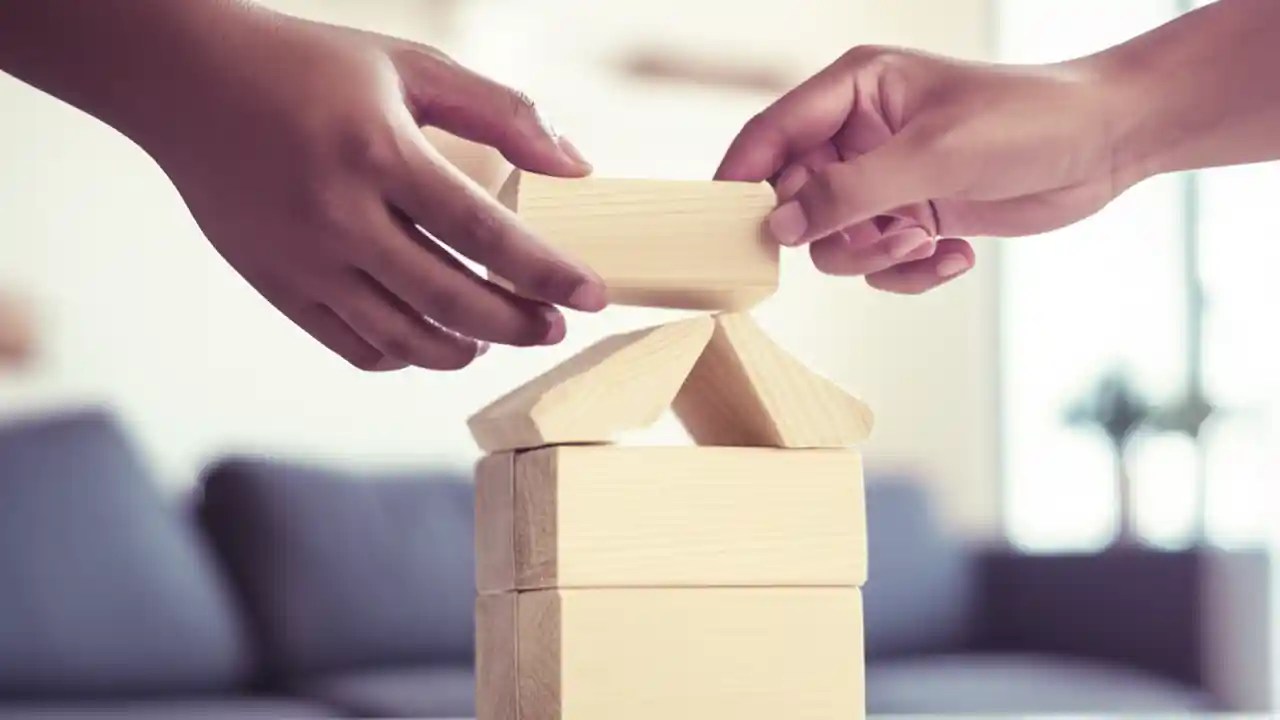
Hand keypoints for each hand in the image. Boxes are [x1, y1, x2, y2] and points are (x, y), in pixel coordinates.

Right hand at [143, 9, 604, 370]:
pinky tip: (431, 336)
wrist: (186, 83)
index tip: (593, 296)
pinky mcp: (276, 286)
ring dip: (465, 349)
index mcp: (379, 154)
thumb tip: (578, 166)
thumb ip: (501, 111)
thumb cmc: (310, 67)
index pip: (487, 235)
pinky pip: (355, 346)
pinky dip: (404, 355)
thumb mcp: (411, 65)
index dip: (549, 274)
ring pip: (404, 340)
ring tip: (494, 335)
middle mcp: (339, 217)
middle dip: (519, 325)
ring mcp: (303, 261)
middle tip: (553, 327)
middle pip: (453, 302)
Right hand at [717, 46, 1125, 292]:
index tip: (726, 227)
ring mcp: (885, 179)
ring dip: (876, 257)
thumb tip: (780, 226)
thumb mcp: (930, 155)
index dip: (743, 179)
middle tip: (884, 239)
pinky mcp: (913, 216)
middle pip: (798, 200)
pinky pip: (878, 263)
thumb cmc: (1025, 120)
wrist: (1106, 142)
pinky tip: (954, 256)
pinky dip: (909, 272)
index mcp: (854, 90)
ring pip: (835, 241)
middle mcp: (859, 135)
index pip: (771, 134)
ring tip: (926, 242)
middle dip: (835, 232)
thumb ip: (847, 193)